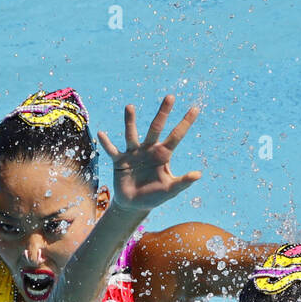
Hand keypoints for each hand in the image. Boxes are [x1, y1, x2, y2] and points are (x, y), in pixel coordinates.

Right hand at [97, 96, 201, 211]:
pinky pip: (112, 150)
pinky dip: (107, 143)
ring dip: (130, 122)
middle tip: (171, 97)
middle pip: (156, 128)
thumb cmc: (154, 196)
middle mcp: (149, 149)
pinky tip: (101, 134)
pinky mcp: (119, 161)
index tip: (195, 108)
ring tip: (130, 107)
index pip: (176, 136)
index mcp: (163, 154)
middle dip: (163, 113)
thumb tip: (199, 174)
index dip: (185, 123)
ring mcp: (133, 153)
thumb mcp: (170, 190)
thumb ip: (183, 182)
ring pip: (132, 134)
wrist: (134, 205)